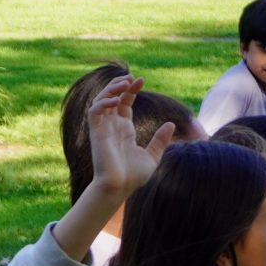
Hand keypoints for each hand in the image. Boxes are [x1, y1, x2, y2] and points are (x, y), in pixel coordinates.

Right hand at [86, 76, 171, 197]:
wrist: (120, 188)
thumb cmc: (133, 176)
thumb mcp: (153, 156)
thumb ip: (160, 140)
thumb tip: (171, 124)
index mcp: (124, 129)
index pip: (124, 102)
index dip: (131, 90)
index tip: (141, 80)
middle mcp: (112, 126)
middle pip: (111, 97)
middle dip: (119, 85)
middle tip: (131, 77)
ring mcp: (103, 128)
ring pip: (100, 101)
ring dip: (110, 90)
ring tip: (124, 83)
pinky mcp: (96, 133)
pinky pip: (94, 112)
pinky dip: (103, 103)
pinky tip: (116, 100)